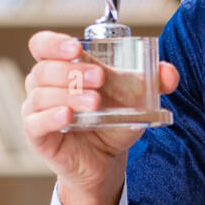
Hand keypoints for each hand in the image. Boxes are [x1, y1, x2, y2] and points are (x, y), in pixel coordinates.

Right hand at [22, 30, 178, 204]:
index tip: (76, 48)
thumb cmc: (112, 122)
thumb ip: (154, 81)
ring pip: (40, 94)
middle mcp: (44, 86)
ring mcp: (38, 110)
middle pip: (44, 69)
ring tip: (94, 102)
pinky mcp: (38, 135)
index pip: (42, 45)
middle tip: (100, 78)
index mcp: (62, 68)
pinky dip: (50, 116)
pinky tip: (67, 116)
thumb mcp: (135, 99)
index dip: (53, 43)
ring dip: (68, 94)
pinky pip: (35, 122)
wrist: (107, 161)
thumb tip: (169, 72)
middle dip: (73, 70)